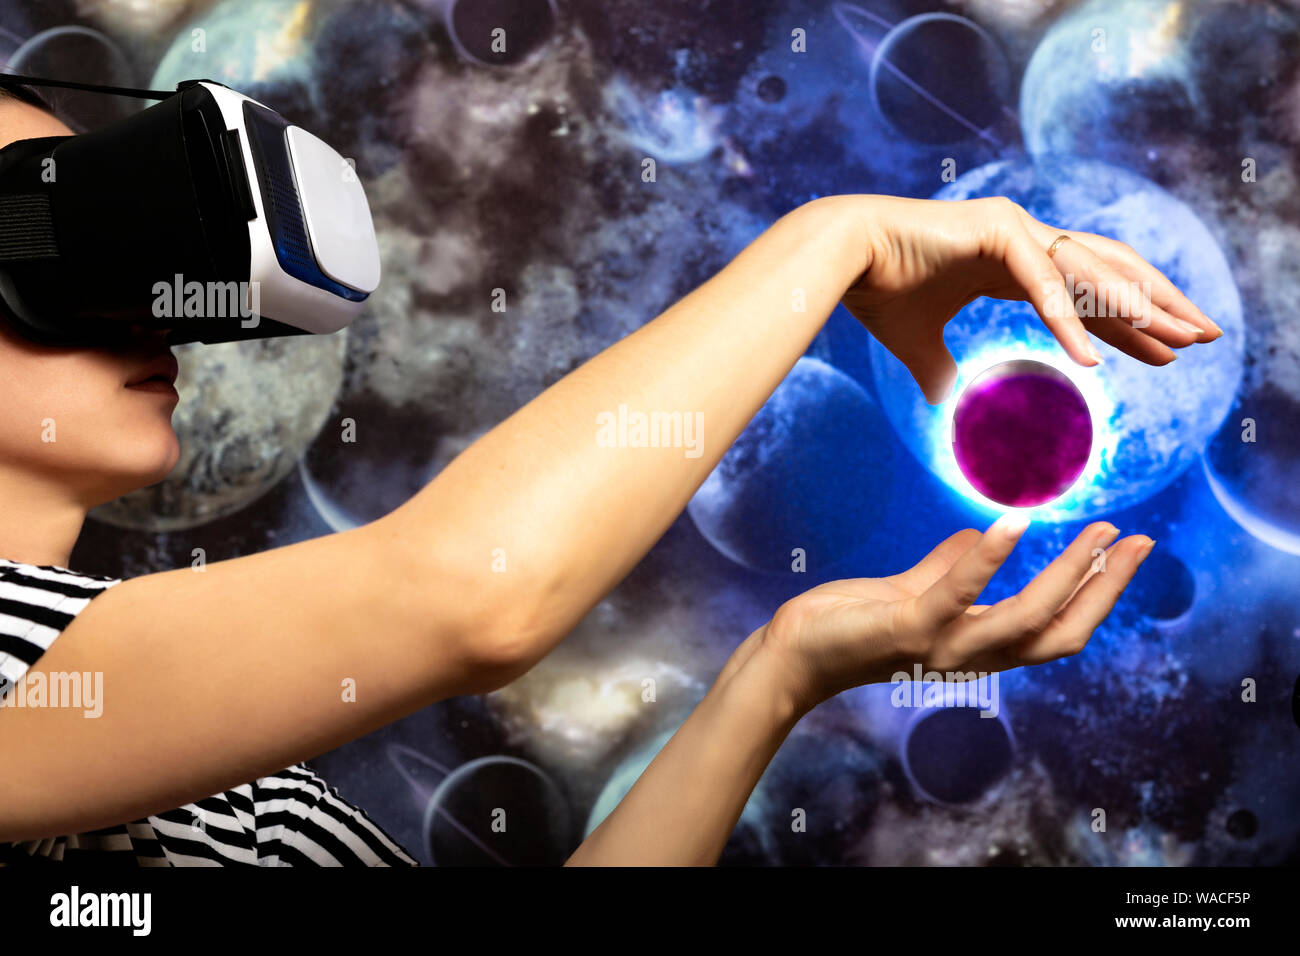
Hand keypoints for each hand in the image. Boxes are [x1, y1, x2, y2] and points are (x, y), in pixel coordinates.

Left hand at [754, 515, 1154, 712]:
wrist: (798, 652)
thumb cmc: (855, 623)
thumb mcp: (916, 590)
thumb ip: (953, 566)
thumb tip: (988, 532)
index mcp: (978, 644)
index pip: (1056, 626)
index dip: (1098, 593)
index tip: (1128, 547)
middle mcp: (971, 654)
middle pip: (1060, 632)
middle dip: (1105, 589)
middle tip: (1138, 540)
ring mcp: (942, 646)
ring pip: (1025, 618)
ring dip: (1069, 574)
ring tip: (1097, 531)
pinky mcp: (908, 629)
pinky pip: (958, 593)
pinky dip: (988, 557)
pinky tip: (1014, 523)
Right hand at [823, 194, 1222, 403]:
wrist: (839, 260)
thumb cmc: (874, 292)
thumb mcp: (915, 343)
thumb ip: (937, 367)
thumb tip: (944, 396)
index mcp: (1010, 260)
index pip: (1085, 292)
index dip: (1126, 324)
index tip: (1164, 352)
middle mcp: (1022, 238)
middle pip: (1107, 272)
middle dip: (1158, 306)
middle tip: (1203, 338)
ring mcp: (1014, 228)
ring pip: (1091, 271)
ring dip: (1138, 307)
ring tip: (1178, 339)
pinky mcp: (998, 229)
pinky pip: (1044, 283)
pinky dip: (1069, 321)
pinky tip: (1095, 358)